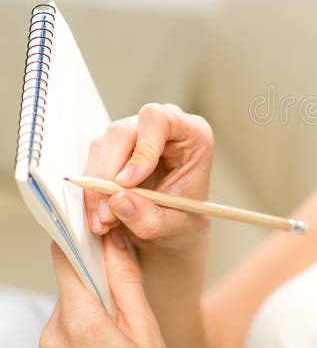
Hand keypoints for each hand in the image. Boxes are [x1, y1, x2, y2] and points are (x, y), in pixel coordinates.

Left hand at [36, 231, 169, 347]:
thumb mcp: (144, 326)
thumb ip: (125, 280)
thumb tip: (114, 239)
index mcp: (79, 321)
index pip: (66, 260)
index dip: (82, 242)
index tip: (96, 234)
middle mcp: (52, 336)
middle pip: (71, 286)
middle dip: (95, 287)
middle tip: (123, 306)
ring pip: (68, 309)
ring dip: (89, 311)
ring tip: (115, 335)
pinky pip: (61, 332)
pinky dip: (80, 331)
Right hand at [83, 103, 212, 255]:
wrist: (176, 226)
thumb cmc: (185, 218)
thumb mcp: (176, 226)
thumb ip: (151, 217)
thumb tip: (118, 199)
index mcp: (192, 134)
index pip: (158, 120)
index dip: (141, 149)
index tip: (128, 183)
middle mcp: (162, 127)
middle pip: (121, 132)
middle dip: (109, 175)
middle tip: (108, 214)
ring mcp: (136, 134)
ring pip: (102, 146)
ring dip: (97, 187)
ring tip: (106, 222)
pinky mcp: (116, 148)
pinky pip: (93, 161)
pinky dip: (92, 190)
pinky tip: (101, 215)